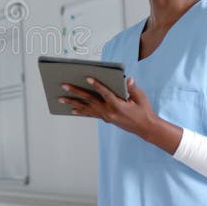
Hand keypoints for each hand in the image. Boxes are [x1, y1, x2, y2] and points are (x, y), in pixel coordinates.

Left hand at [59, 76, 181, 153]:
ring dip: (72, 103)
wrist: (145, 128)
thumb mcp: (140, 97)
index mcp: (118, 105)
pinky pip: (90, 114)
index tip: (87, 77)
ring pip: (86, 108)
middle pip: (90, 100)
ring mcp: (106, 116)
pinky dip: (80, 111)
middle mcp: (109, 111)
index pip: (105, 93)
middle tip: (64, 86)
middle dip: (75, 92)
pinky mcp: (105, 118)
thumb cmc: (144, 110)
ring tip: (60, 99)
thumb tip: (127, 79)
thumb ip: (132, 88)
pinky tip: (71, 109)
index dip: (96, 85)